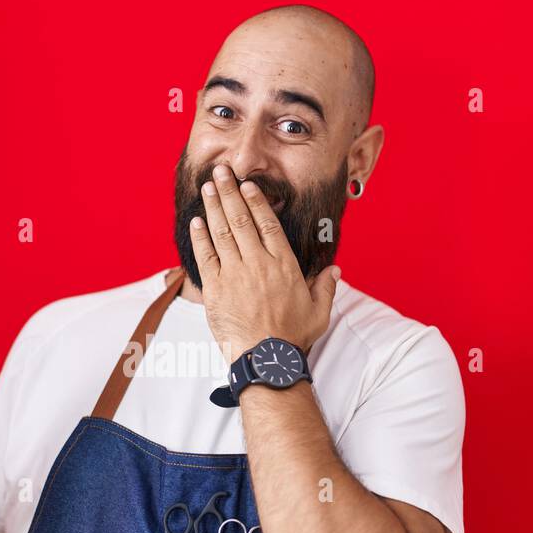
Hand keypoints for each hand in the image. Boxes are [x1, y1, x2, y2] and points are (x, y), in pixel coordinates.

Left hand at [189, 162, 340, 358]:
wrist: (266, 359)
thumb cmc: (292, 337)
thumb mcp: (318, 311)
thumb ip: (326, 287)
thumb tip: (335, 270)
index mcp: (284, 265)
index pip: (268, 224)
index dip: (256, 201)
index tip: (248, 186)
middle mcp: (259, 264)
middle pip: (242, 220)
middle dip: (230, 193)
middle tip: (220, 173)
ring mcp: (235, 275)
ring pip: (222, 232)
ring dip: (213, 207)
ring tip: (207, 187)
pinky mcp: (216, 289)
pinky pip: (206, 257)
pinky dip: (201, 237)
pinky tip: (196, 221)